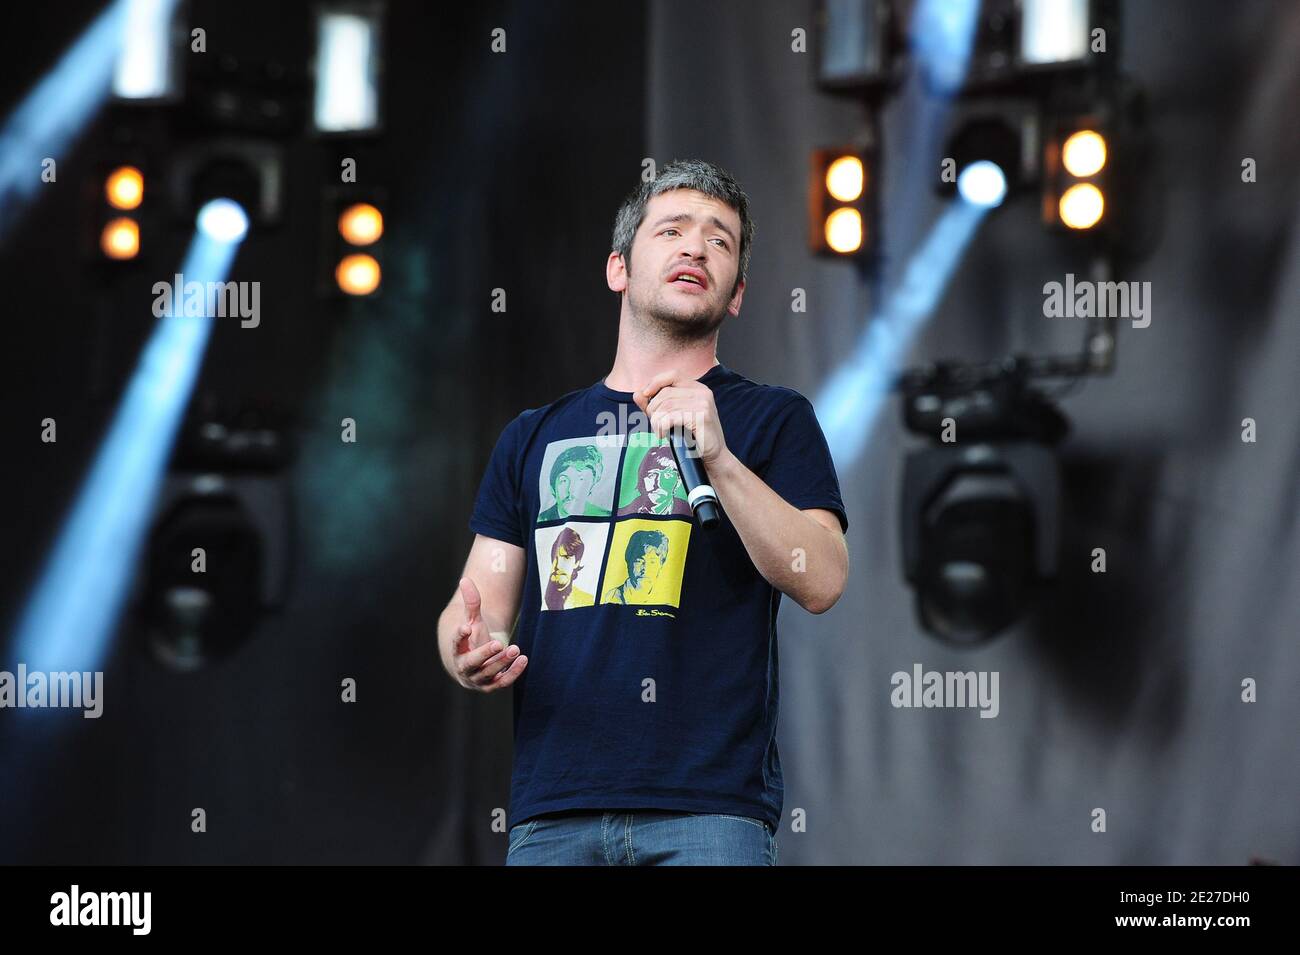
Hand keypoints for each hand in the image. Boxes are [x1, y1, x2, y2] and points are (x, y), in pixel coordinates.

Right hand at [451, 576, 526, 691]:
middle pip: (472, 663)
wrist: (476, 663)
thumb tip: (465, 579)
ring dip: (502, 662)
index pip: (456, 644)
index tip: (466, 626)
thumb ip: (471, 603)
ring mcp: (478, 679)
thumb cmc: (474, 638)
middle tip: (499, 643)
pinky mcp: (492, 685)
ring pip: (488, 674)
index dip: (460, 636)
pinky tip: (523, 659)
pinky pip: (502, 681)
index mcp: (458, 651)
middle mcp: (465, 668)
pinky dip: (513, 672)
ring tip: (516, 648)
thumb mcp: (473, 620)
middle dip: (485, 654)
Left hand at [634, 368, 728, 465]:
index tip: (645, 396)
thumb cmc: (692, 437)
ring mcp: (703, 403)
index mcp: (696, 388)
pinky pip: (672, 417)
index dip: (655, 382)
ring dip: (657, 421)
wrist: (713, 456)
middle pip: (665, 393)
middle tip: (656, 424)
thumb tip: (636, 394)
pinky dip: (662, 427)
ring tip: (660, 431)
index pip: (672, 375)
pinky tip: (664, 435)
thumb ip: (654, 405)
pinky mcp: (702, 416)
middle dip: (653, 410)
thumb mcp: (671, 417)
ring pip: (666, 406)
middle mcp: (702, 392)